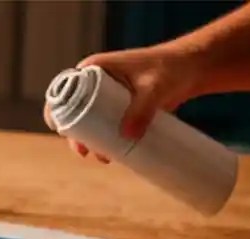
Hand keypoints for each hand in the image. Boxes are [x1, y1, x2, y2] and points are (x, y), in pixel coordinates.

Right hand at [59, 44, 205, 163]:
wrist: (192, 69)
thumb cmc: (171, 69)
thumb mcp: (154, 88)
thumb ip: (142, 109)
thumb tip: (128, 136)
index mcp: (95, 69)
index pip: (65, 89)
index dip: (57, 110)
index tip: (62, 131)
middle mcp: (97, 82)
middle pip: (74, 111)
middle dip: (75, 134)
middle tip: (85, 152)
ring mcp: (108, 96)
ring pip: (90, 122)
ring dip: (91, 141)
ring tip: (104, 158)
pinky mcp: (121, 109)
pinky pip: (106, 126)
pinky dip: (105, 140)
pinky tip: (111, 155)